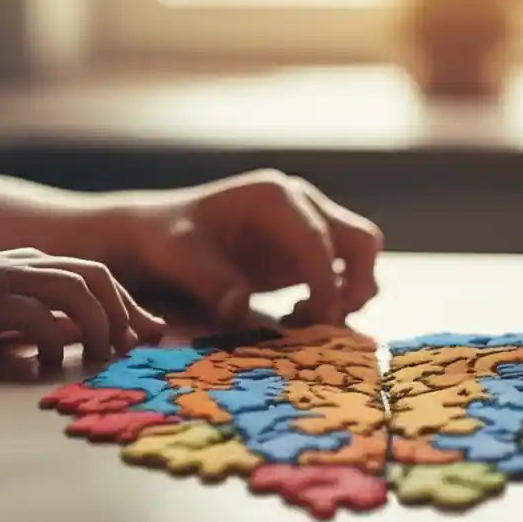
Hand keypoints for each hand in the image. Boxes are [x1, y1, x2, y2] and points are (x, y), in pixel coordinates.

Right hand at [0, 249, 167, 365]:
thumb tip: (84, 337)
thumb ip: (42, 317)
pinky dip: (54, 341)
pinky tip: (51, 363)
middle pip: (97, 276)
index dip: (128, 304)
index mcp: (32, 262)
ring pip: (77, 290)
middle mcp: (26, 263)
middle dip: (124, 311)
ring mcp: (7, 278)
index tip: (149, 333)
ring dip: (100, 325)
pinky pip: (38, 317)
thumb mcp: (1, 311)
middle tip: (133, 348)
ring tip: (103, 357)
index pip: (96, 275)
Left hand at [110, 170, 383, 326]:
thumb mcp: (177, 257)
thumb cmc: (167, 241)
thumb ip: (209, 281)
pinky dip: (336, 297)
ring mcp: (309, 224)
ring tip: (304, 319)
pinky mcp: (308, 249)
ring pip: (361, 255)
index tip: (320, 324)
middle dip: (354, 285)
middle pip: (361, 239)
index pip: (318, 240)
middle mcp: (302, 203)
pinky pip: (345, 272)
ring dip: (349, 292)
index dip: (328, 285)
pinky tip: (297, 315)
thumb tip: (238, 309)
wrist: (160, 236)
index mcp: (274, 196)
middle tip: (323, 323)